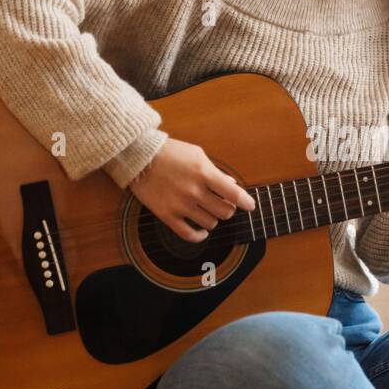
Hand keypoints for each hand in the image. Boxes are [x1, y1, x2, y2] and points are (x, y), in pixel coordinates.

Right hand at [128, 138, 255, 242]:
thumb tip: (232, 185)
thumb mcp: (197, 155)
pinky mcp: (167, 215)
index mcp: (204, 173)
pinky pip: (189, 235)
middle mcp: (194, 191)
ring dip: (213, 219)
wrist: (138, 157)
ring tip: (208, 211)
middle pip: (225, 212)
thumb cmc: (170, 153)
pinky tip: (201, 230)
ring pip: (211, 223)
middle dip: (228, 209)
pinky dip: (200, 236)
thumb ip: (215, 172)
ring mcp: (180, 205)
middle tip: (222, 203)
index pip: (233, 193)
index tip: (250, 206)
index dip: (246, 202)